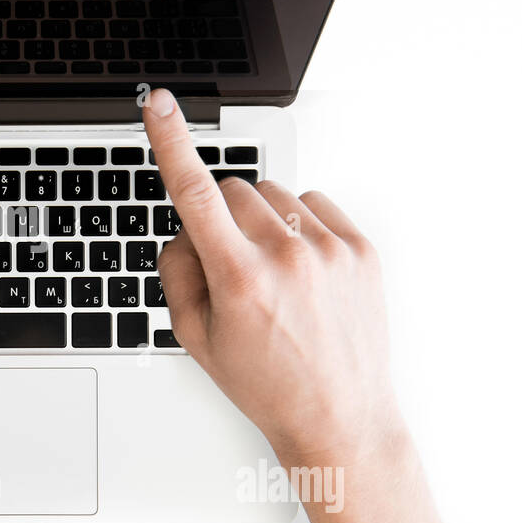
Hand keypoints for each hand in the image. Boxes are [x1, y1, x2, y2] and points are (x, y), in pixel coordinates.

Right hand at [142, 88, 400, 468]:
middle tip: (231, 264)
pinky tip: (302, 270)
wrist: (339, 417)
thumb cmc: (268, 384)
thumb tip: (184, 231)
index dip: (170, 142)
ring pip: (275, 196)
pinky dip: (301, 227)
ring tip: (273, 274)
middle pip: (234, 191)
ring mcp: (330, 251)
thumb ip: (176, 272)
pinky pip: (316, 205)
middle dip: (222, 217)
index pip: (193, 194)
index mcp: (239, 279)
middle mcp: (287, 258)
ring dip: (263, 220)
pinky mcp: (362, 250)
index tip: (158, 105)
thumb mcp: (196, 338)